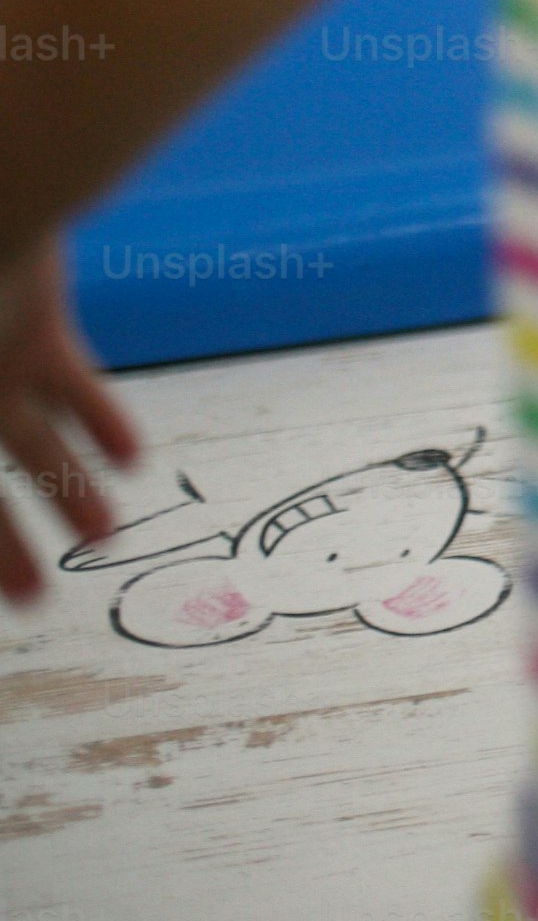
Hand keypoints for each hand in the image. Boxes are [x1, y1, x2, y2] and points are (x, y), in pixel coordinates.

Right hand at [0, 234, 134, 604]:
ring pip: (35, 449)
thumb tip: (31, 404)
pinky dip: (102, 422)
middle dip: (2, 550)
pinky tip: (131, 460)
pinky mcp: (39, 328)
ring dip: (71, 493)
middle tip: (35, 603)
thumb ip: (11, 388)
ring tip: (106, 536)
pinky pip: (74, 388)